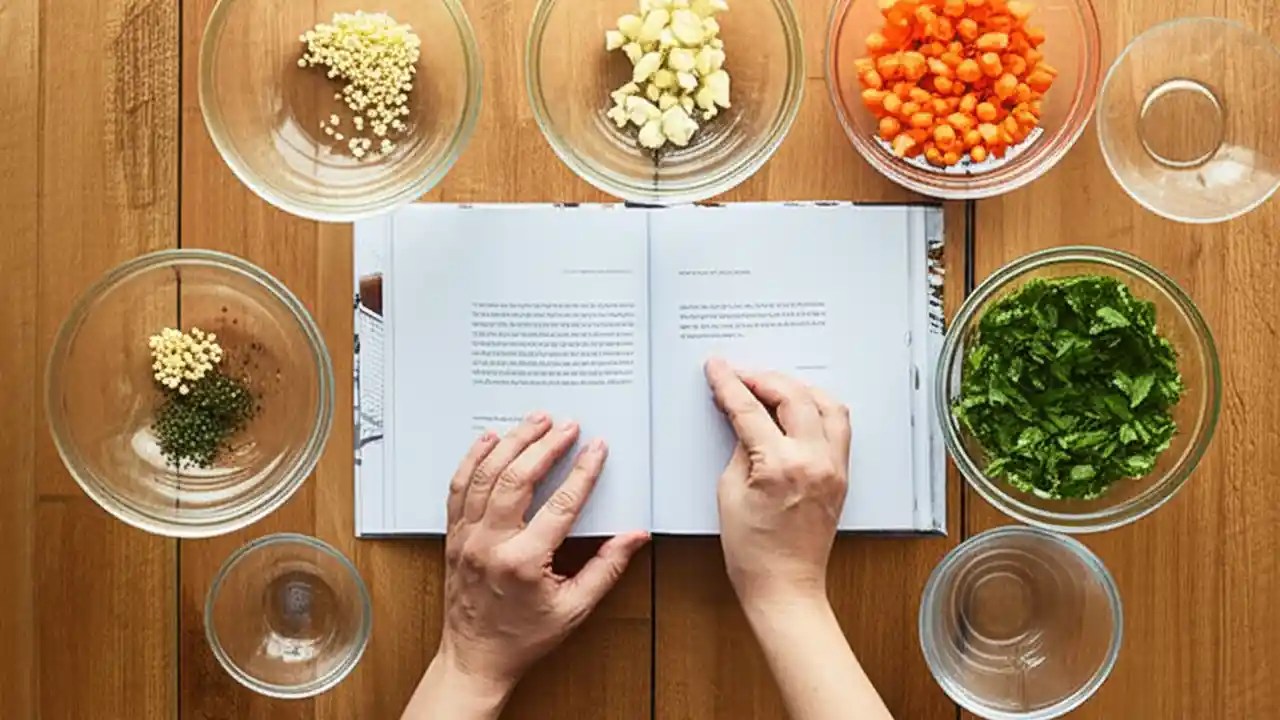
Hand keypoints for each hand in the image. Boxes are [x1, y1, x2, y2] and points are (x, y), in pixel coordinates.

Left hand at [432, 413, 649, 703]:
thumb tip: (633, 537)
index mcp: (523, 562)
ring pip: (486, 475)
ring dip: (512, 443)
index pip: (560, 504)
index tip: (597, 449)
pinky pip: (459, 488)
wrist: (475, 659)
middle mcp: (490, 544)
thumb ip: (606, 568)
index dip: (583, 472)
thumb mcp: (574, 609)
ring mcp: (467, 537)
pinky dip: (473, 459)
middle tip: (566, 426)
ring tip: (534, 422)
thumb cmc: (523, 638)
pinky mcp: (454, 536)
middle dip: (545, 446)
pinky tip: (489, 440)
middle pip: (518, 478)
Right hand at [704, 358, 850, 609]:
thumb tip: (743, 418)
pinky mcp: (842, 475)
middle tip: (740, 376)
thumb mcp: (729, 492)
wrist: (784, 586)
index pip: (750, 410)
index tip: (718, 368)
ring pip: (825, 403)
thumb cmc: (753, 552)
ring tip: (772, 387)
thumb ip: (740, 447)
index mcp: (781, 466)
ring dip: (797, 388)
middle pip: (792, 395)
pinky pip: (838, 426)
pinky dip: (819, 408)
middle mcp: (814, 461)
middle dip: (762, 379)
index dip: (730, 384)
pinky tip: (800, 408)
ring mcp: (834, 467)